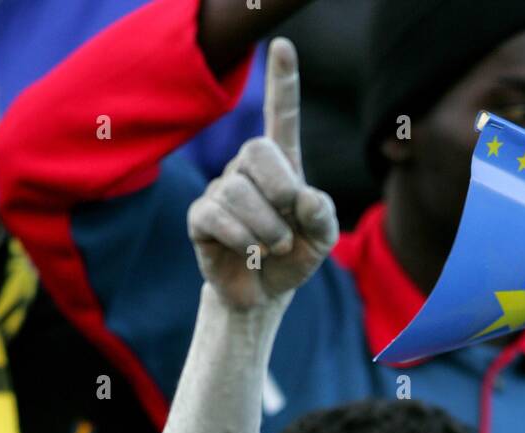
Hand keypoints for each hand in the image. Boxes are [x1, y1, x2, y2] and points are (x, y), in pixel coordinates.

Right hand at [187, 37, 336, 308]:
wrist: (262, 294)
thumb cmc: (293, 258)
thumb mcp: (321, 240)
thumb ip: (323, 216)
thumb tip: (304, 196)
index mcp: (282, 166)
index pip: (281, 116)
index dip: (283, 83)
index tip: (282, 46)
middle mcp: (247, 170)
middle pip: (256, 150)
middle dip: (279, 188)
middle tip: (291, 222)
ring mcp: (220, 190)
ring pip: (236, 189)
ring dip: (265, 225)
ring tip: (274, 247)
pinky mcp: (201, 218)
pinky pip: (214, 214)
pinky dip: (240, 236)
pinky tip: (250, 251)